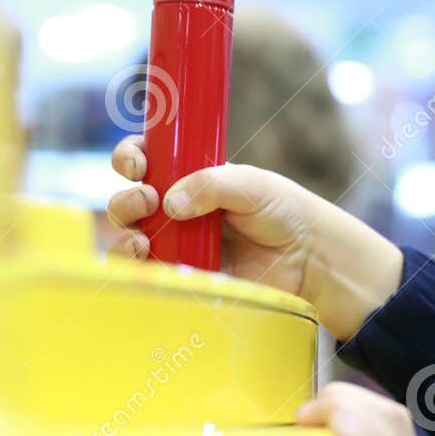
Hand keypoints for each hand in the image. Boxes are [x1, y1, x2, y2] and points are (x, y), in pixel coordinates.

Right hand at [106, 136, 403, 340]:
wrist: (310, 257)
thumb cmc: (284, 212)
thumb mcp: (251, 184)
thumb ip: (211, 184)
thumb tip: (170, 201)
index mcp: (189, 177)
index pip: (146, 160)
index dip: (131, 157)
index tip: (136, 161)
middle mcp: (176, 211)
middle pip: (128, 203)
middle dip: (126, 200)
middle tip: (148, 200)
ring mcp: (178, 246)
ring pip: (130, 240)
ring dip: (125, 236)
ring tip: (144, 237)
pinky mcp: (185, 278)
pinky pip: (150, 275)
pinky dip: (140, 268)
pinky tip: (151, 258)